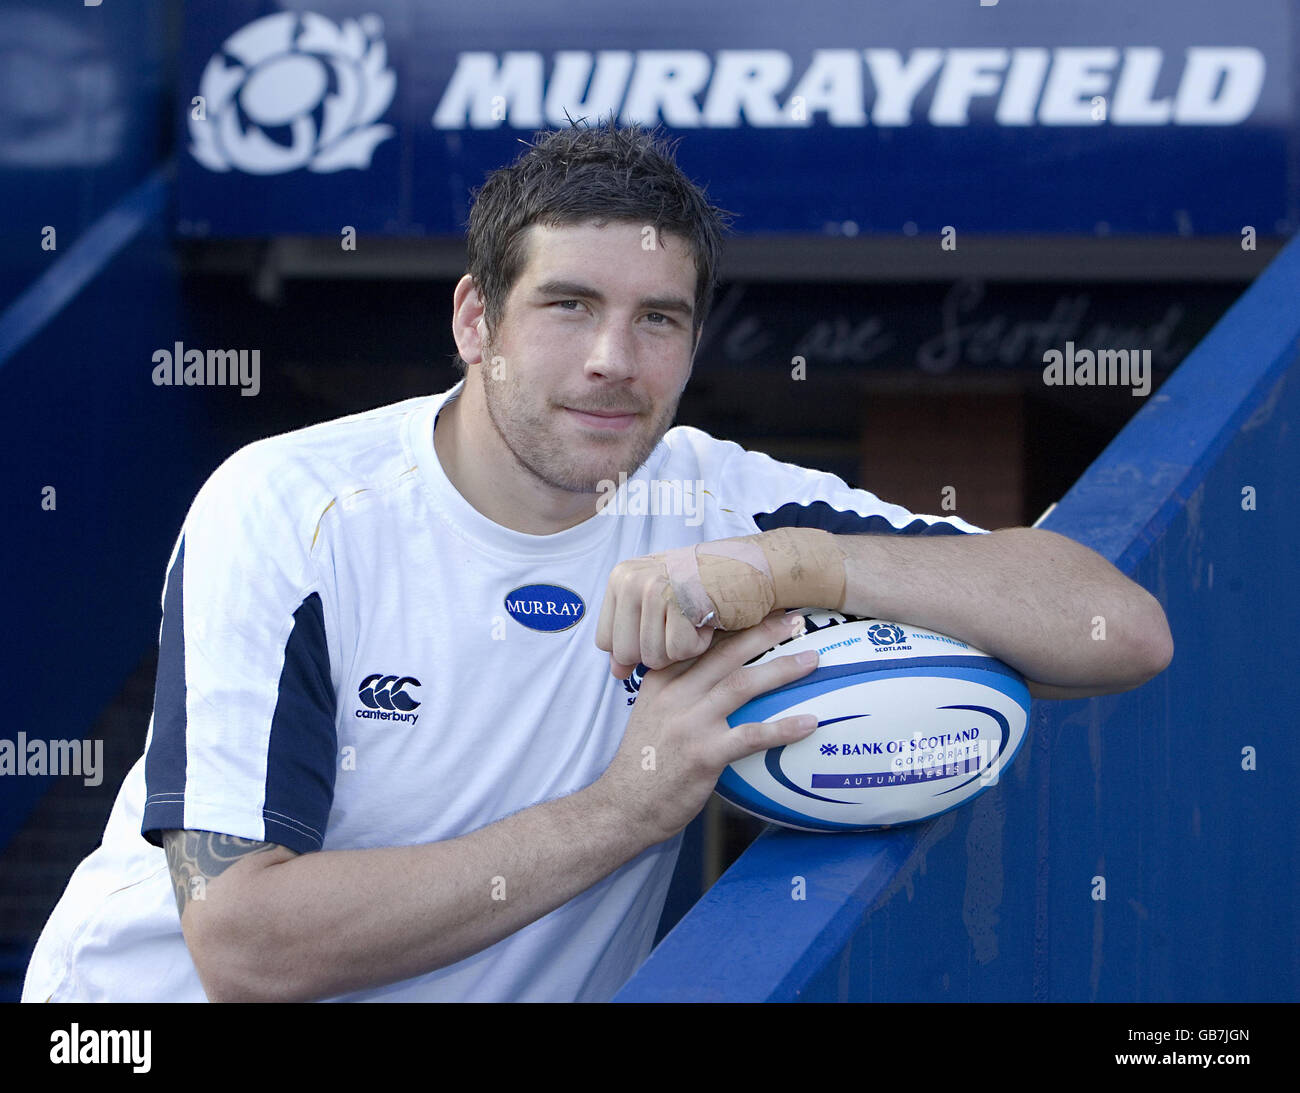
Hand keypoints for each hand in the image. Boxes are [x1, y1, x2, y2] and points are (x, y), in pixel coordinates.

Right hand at [593, 612, 818, 845]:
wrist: (623, 807)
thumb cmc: (643, 763)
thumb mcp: (651, 713)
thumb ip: (679, 690)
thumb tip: (717, 674)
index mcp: (661, 679)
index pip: (700, 640)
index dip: (734, 622)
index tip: (762, 608)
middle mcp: (675, 694)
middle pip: (726, 653)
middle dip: (763, 632)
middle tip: (795, 620)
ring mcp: (689, 723)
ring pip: (742, 684)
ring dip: (781, 669)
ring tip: (811, 659)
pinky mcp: (704, 754)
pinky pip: (752, 735)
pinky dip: (783, 728)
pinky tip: (809, 723)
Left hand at [595, 553, 713, 678]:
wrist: (751, 567)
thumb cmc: (706, 588)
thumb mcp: (659, 606)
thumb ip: (632, 637)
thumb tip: (616, 672)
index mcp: (621, 578)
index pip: (606, 641)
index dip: (636, 647)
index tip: (661, 626)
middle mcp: (631, 580)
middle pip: (626, 653)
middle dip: (659, 651)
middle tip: (681, 623)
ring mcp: (653, 589)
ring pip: (653, 656)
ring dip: (682, 647)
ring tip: (695, 618)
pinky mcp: (678, 602)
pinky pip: (679, 651)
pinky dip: (699, 644)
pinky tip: (707, 619)